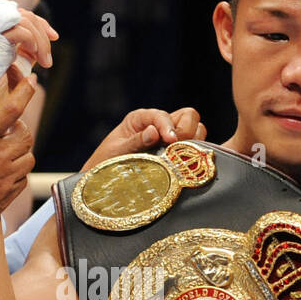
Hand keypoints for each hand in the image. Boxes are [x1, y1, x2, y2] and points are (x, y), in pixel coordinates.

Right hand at [0, 0, 55, 133]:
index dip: (39, 23)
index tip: (54, 37)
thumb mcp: (11, 63)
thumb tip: (43, 41)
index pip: (19, 14)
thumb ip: (23, 51)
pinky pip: (20, 31)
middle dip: (43, 36)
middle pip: (24, 15)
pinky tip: (33, 56)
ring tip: (43, 62)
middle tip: (47, 61)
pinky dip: (32, 42)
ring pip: (25, 21)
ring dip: (40, 42)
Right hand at [0, 67, 36, 251]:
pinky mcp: (4, 200)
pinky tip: (4, 178)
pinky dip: (18, 178)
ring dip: (21, 156)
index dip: (24, 92)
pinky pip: (22, 184)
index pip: (10, 109)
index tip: (32, 83)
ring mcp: (3, 179)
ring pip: (28, 161)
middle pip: (26, 137)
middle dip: (21, 132)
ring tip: (7, 158)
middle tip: (10, 134)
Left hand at [81, 107, 206, 171]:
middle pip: (188, 116)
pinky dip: (194, 153)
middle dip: (186, 131)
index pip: (163, 116)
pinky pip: (195, 147)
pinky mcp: (177, 153)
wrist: (104, 183)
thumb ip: (135, 142)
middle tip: (176, 149)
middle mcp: (159, 125)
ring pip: (196, 129)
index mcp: (141, 119)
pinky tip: (185, 165)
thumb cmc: (106, 164)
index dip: (168, 126)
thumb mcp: (116, 152)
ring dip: (192, 141)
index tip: (170, 140)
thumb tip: (154, 131)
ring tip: (180, 157)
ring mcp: (170, 138)